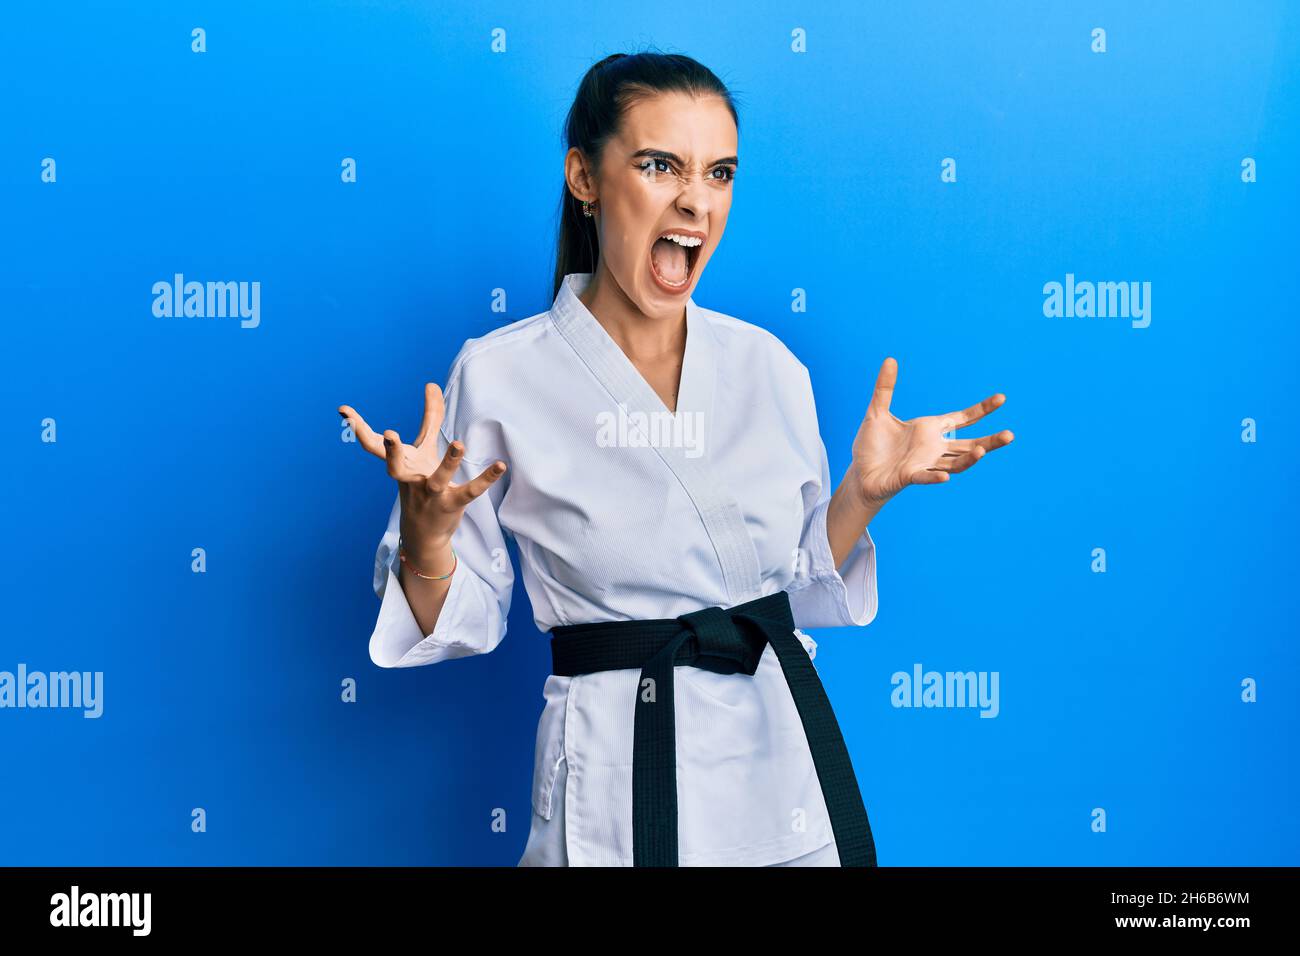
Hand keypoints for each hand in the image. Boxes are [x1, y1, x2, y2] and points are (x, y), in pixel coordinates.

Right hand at [338, 384, 506, 559]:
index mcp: (399, 464)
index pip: (374, 445)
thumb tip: (431, 383)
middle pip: (394, 466)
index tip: (343, 410)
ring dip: (448, 462)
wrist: (424, 532)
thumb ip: (430, 416)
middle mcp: (410, 478)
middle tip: (389, 434)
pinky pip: (469, 491)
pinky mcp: (451, 504)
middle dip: (391, 451)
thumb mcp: (424, 448)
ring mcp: (429, 493)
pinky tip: (500, 466)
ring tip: (459, 444)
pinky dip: (485, 479)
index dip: (357, 428)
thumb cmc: (421, 481)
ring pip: (437, 479)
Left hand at [847, 357, 1012, 506]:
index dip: (981, 410)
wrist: (858, 473)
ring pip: (954, 464)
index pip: (962, 419)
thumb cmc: (871, 446)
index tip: (1001, 398)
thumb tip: (890, 359)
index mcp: (929, 430)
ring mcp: (924, 464)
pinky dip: (936, 477)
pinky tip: (946, 478)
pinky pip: (926, 477)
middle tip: (1011, 435)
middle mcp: (933, 448)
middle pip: (969, 444)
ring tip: (983, 450)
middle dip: (990, 441)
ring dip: (969, 459)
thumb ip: (885, 387)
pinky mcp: (909, 477)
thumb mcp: (877, 412)